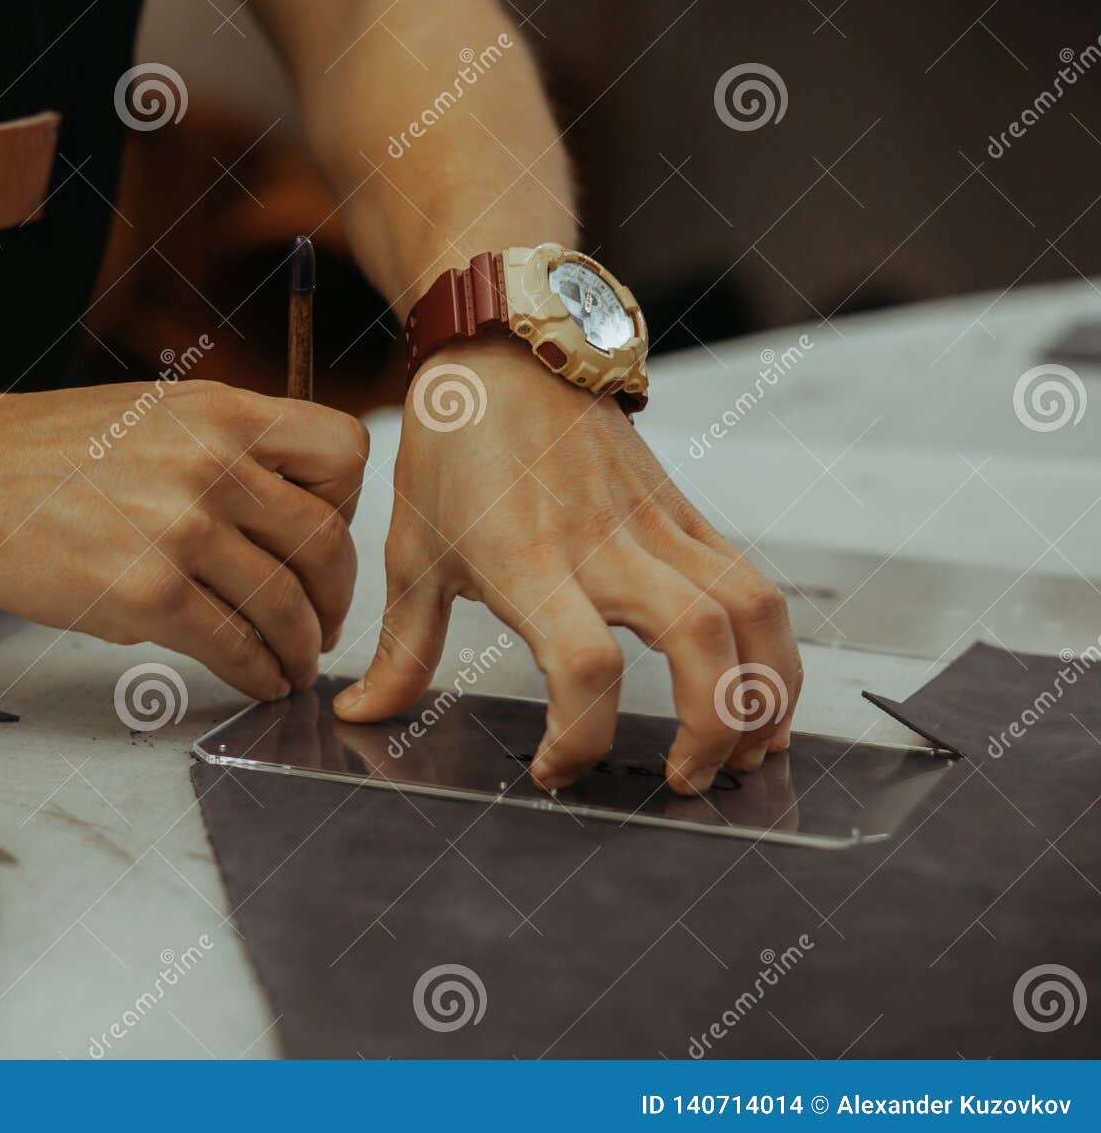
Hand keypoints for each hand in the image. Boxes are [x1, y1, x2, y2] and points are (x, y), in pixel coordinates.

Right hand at [0, 379, 367, 699]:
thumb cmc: (42, 451)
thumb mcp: (154, 413)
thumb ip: (224, 451)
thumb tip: (279, 515)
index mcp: (222, 412)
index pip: (343, 452)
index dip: (349, 505)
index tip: (329, 537)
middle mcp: (214, 464)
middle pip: (328, 541)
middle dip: (336, 597)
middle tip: (325, 622)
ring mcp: (183, 529)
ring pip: (287, 605)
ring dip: (302, 647)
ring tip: (295, 664)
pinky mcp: (149, 593)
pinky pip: (235, 646)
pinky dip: (259, 673)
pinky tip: (258, 680)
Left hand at [333, 338, 801, 794]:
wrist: (505, 350)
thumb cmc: (453, 449)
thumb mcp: (412, 553)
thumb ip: (400, 649)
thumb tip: (361, 713)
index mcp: (528, 561)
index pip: (583, 666)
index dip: (578, 740)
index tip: (551, 771)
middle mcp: (605, 545)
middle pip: (699, 641)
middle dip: (710, 729)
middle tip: (684, 782)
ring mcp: (656, 525)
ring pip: (750, 610)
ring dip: (763, 692)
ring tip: (746, 754)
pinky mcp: (686, 513)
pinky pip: (753, 582)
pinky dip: (771, 647)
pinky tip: (759, 694)